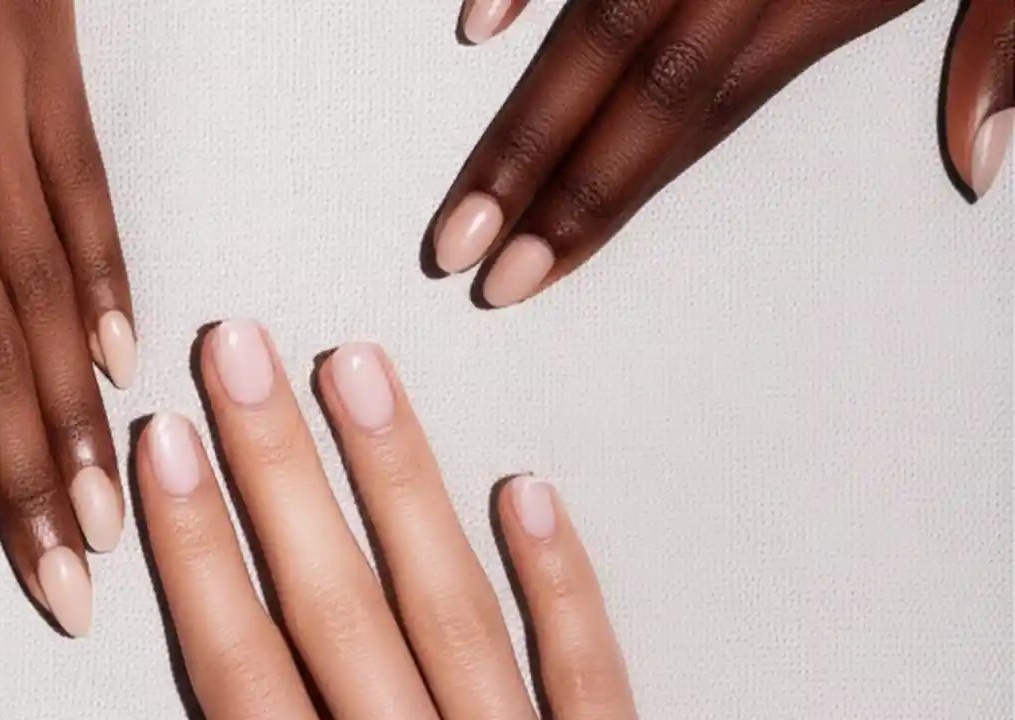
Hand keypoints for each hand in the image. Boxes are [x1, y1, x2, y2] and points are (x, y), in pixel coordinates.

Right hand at [136, 324, 635, 717]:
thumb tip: (225, 652)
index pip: (241, 668)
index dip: (197, 550)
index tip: (163, 442)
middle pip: (336, 609)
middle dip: (279, 472)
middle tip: (240, 351)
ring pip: (451, 611)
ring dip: (398, 483)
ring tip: (356, 368)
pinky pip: (589, 675)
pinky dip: (560, 585)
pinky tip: (527, 490)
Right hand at [437, 0, 1012, 306]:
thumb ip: (999, 44)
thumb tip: (974, 155)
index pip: (704, 110)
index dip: (612, 194)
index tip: (539, 266)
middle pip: (640, 77)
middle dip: (548, 176)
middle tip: (470, 257)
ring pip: (600, 15)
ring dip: (523, 111)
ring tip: (465, 201)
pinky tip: (478, 29)